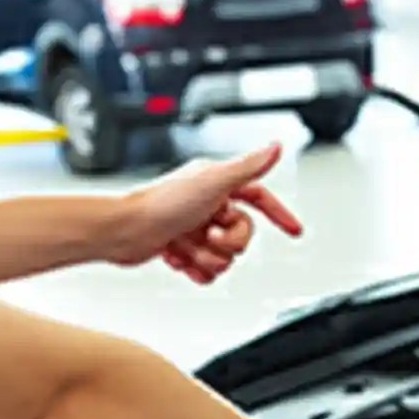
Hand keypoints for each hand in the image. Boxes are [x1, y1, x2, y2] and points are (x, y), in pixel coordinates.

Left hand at [106, 143, 302, 283]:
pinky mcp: (181, 249)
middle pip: (243, 235)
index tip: (293, 230)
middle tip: (208, 234)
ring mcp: (194, 228)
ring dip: (206, 257)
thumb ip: (247, 166)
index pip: (259, 197)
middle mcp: (207, 205)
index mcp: (217, 184)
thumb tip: (275, 147)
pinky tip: (178, 258)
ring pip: (224, 258)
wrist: (125, 231)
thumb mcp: (212, 180)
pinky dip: (193, 269)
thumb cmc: (161, 203)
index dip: (278, 213)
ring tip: (186, 246)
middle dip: (228, 242)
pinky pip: (205, 271)